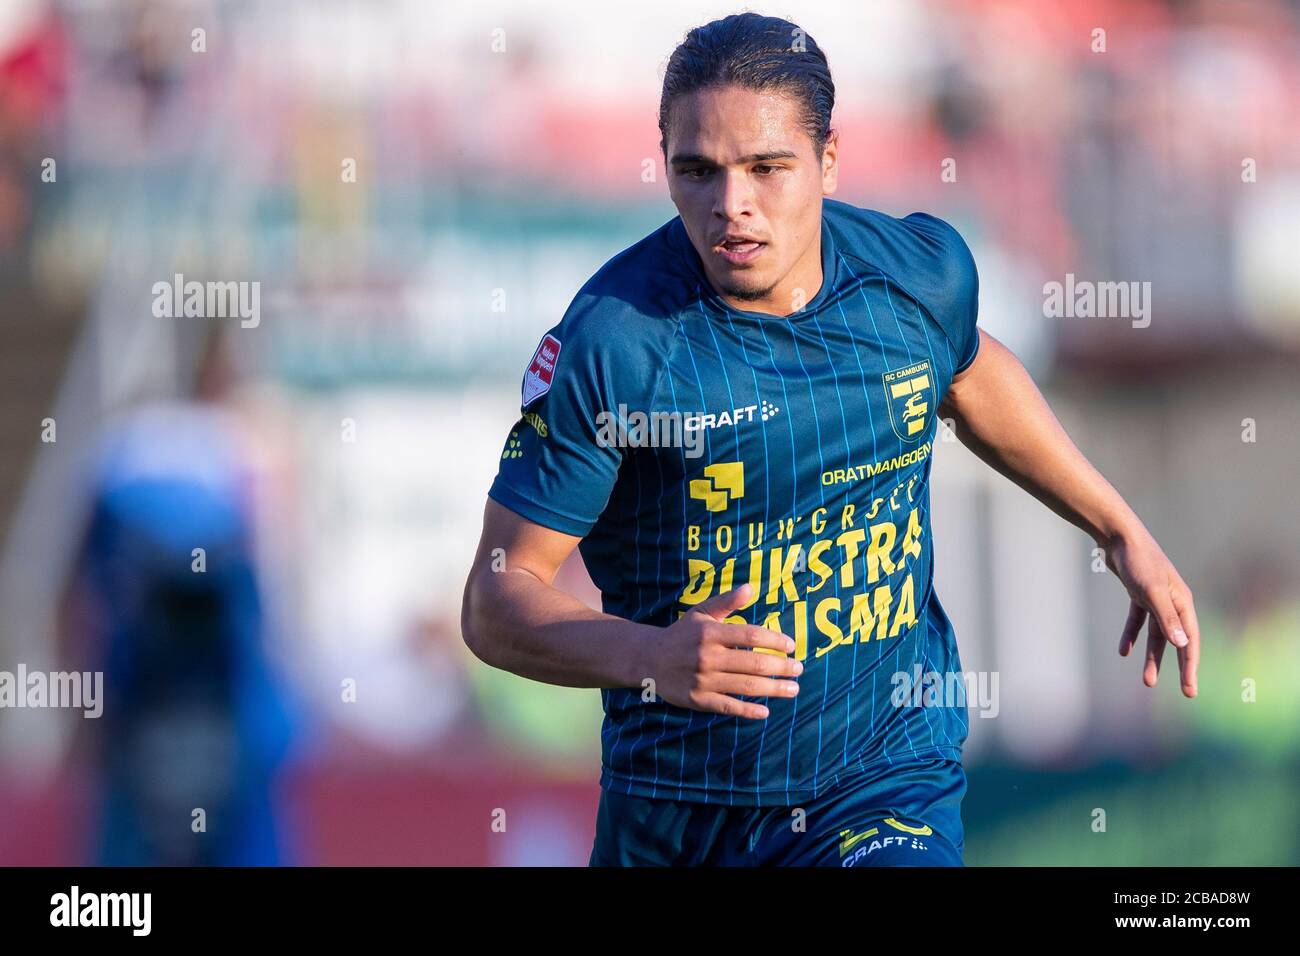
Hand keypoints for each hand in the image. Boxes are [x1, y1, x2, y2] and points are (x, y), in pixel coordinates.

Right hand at [642, 583, 801, 718]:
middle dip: (781, 667)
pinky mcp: (698, 700)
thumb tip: (750, 588)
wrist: (648, 660)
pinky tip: (766, 710)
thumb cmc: (681, 634)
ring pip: (746, 686)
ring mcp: (703, 680)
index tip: (791, 646)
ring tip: (793, 689)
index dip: (775, 640)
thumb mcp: (700, 613)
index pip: (750, 635)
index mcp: (709, 632)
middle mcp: (707, 656)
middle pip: (753, 663)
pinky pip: (728, 706)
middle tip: (799, 669)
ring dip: (774, 689)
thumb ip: (726, 602)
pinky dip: (748, 710)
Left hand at [1104, 529, 1199, 696]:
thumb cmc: (1138, 562)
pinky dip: (1131, 636)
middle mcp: (1173, 602)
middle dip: (1180, 667)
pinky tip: (1124, 651)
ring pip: (1156, 635)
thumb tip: (1182, 643)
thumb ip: (1166, 618)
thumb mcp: (1151, 591)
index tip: (1189, 688)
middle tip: (1185, 692)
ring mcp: (1155, 599)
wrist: (1118, 537)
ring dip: (1152, 657)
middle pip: (1177, 641)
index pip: (1190, 641)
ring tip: (1148, 681)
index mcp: (1182, 603)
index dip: (1190, 666)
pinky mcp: (1139, 594)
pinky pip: (1138, 621)